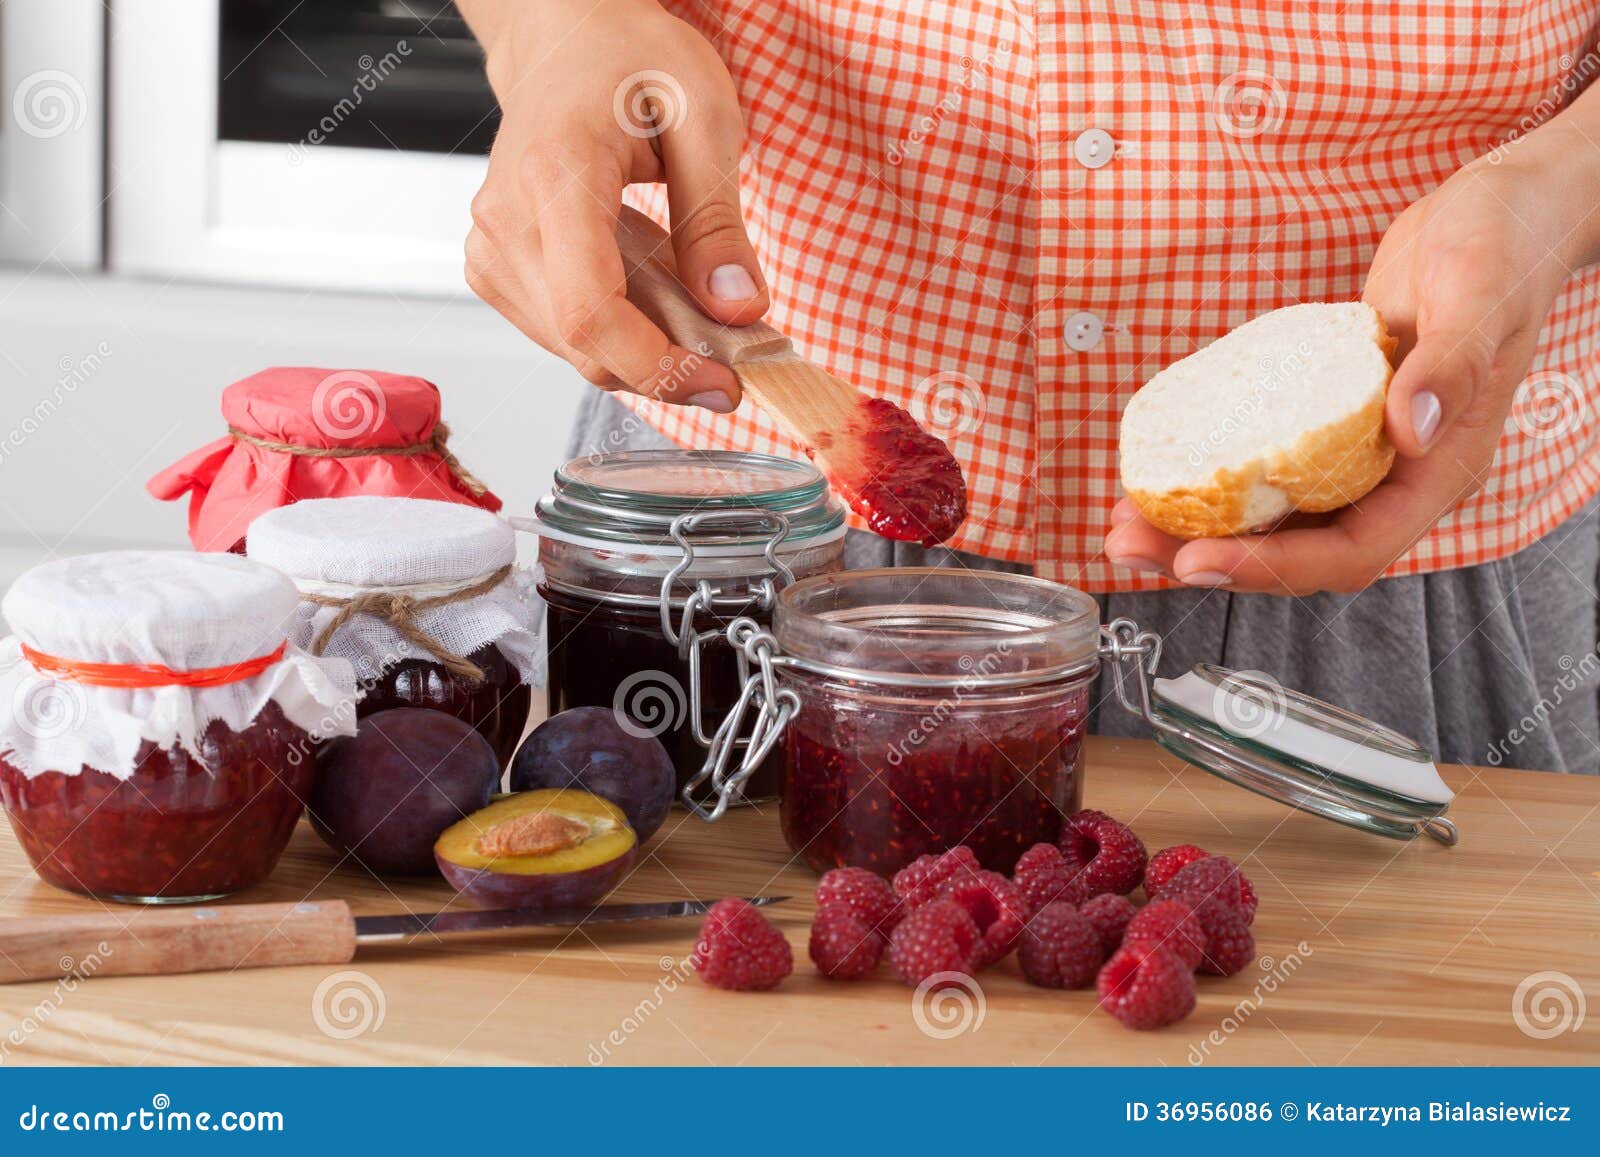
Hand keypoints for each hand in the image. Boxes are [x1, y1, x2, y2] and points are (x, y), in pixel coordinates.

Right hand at [459, 0, 765, 411]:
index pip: (591, 311)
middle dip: (666, 369)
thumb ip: (717, 223)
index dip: (658, 367)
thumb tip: (737, 309)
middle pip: (583, 345)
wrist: (566, 38)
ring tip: (692, 304)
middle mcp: (506, 219)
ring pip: (574, 349)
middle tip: (731, 355)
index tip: (722, 383)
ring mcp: (490, 248)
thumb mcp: (705, 119)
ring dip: (645, 350)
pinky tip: (649, 288)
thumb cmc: (630, 59)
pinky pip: (562, 333)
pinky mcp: (494, 267)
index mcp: (555, 174)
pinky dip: (617, 331)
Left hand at [1105, 147, 1592, 594]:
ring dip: (1196, 527)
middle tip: (1128, 544)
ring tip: (1122, 522)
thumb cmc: (1502, 246)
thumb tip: (1410, 430)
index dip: (1274, 567)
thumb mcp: (1479, 292)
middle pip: (1298, 550)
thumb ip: (1450, 364)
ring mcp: (1360, 454)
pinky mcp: (1327, 426)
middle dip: (1210, 558)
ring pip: (1274, 518)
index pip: (1353, 550)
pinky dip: (1213, 480)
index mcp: (1440, 469)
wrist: (1494, 214)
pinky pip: (1266, 471)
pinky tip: (1162, 471)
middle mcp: (1396, 476)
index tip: (1199, 559)